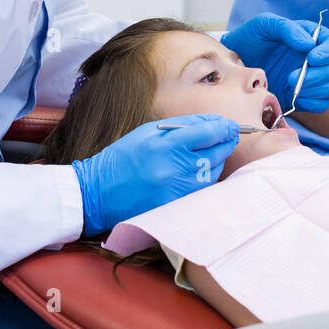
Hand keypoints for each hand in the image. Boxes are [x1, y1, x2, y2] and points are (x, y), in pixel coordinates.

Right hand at [72, 114, 238, 236]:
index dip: (224, 128)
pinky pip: (201, 190)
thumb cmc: (123, 158)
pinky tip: (202, 171)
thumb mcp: (147, 133)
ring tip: (214, 152)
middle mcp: (172, 168)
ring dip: (218, 160)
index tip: (231, 125)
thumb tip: (213, 122)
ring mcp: (175, 190)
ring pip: (212, 172)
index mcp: (163, 144)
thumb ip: (181, 126)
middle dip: (226, 142)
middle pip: (215, 153)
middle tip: (230, 135)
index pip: (207, 133)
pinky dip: (206, 179)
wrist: (97, 193)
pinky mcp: (175, 206)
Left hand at [220, 13, 328, 113]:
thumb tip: (309, 44)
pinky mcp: (303, 97)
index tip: (312, 58)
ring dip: (316, 89)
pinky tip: (293, 96)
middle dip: (317, 75)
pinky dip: (312, 102)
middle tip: (292, 77)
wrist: (235, 62)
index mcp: (311, 38)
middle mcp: (315, 59)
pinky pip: (321, 104)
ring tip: (290, 85)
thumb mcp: (264, 25)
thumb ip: (286, 29)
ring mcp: (310, 79)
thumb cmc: (250, 38)